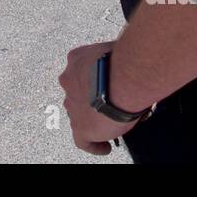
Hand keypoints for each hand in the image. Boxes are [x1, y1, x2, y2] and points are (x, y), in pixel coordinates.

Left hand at [59, 41, 135, 155]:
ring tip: (109, 125)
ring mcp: (72, 105)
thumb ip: (114, 59)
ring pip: (79, 115)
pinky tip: (104, 147)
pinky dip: (94, 145)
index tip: (102, 85)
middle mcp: (69, 80)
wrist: (125, 77)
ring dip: (91, 119)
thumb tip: (127, 62)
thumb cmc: (126, 59)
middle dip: (90, 99)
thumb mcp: (116, 50)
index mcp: (76, 59)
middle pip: (78, 94)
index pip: (81, 72)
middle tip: (109, 104)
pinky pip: (83, 141)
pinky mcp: (81, 127)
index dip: (91, 80)